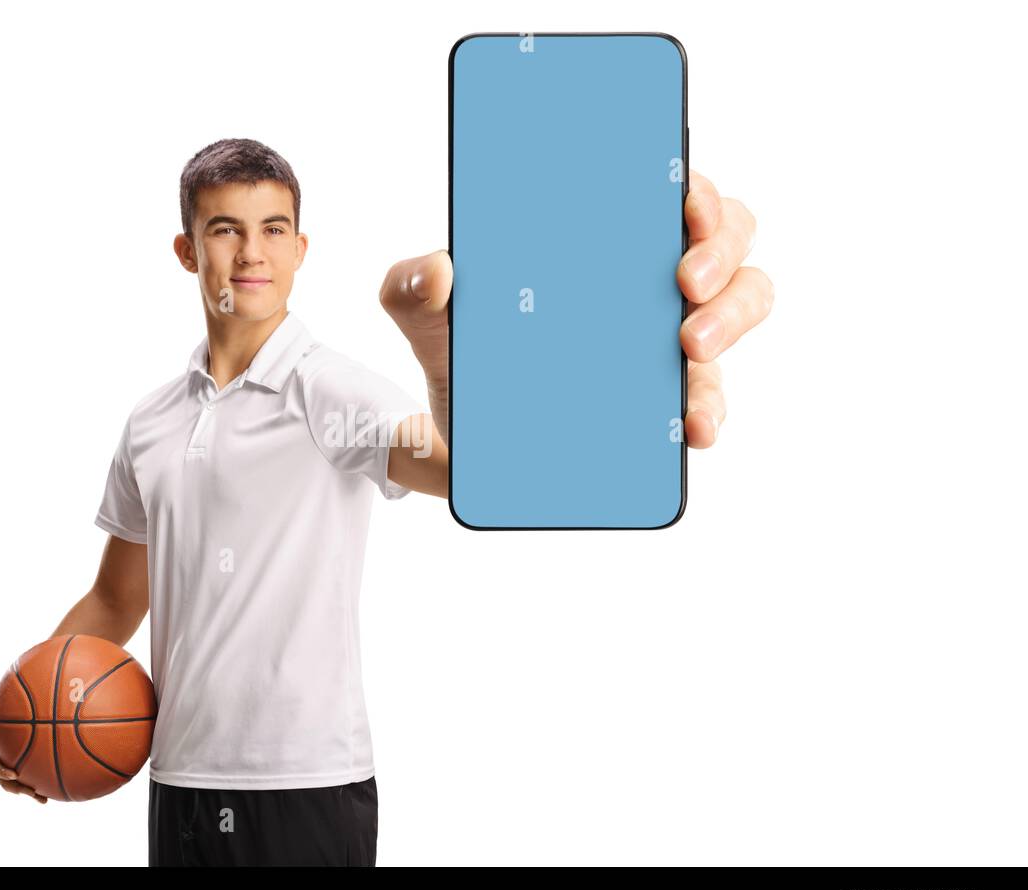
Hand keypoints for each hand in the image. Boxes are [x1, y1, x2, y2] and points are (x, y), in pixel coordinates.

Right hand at [0, 705, 46, 802]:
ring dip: (28, 792)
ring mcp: (9, 767)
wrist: (4, 716)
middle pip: (5, 781)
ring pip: (18, 784)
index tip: (14, 774)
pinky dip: (40, 784)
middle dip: (17, 788)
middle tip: (30, 791)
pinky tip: (53, 790)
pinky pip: (30, 777)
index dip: (1, 772)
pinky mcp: (20, 767)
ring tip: (42, 799)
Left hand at [381, 169, 771, 449]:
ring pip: (740, 305)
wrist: (464, 442)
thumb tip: (436, 271)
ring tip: (691, 348)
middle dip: (721, 250)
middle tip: (685, 280)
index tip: (684, 198)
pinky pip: (712, 396)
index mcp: (603, 235)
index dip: (693, 186)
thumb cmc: (462, 355)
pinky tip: (695, 423)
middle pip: (726, 237)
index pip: (670, 189)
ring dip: (730, 320)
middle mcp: (649, 277)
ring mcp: (669, 337)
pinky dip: (710, 408)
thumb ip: (410, 287)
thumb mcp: (425, 318)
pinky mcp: (669, 398)